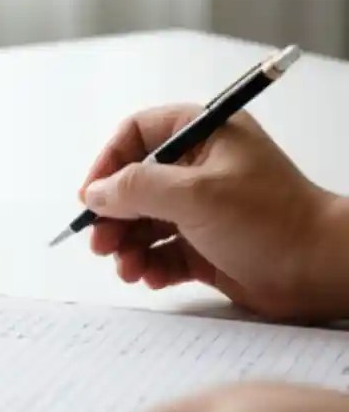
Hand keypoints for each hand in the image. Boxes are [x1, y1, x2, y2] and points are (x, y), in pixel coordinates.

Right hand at [77, 104, 348, 320]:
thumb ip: (136, 188)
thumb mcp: (194, 194)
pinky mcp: (206, 246)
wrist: (320, 270)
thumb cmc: (270, 220)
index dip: (109, 162)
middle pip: (133, 184)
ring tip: (126, 268)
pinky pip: (162, 252)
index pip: (137, 134)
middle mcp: (200, 169)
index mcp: (204, 136)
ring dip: (126, 246)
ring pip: (143, 222)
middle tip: (100, 242)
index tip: (92, 195)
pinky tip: (149, 277)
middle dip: (113, 215)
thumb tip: (96, 193)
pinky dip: (149, 265)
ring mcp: (202, 209)